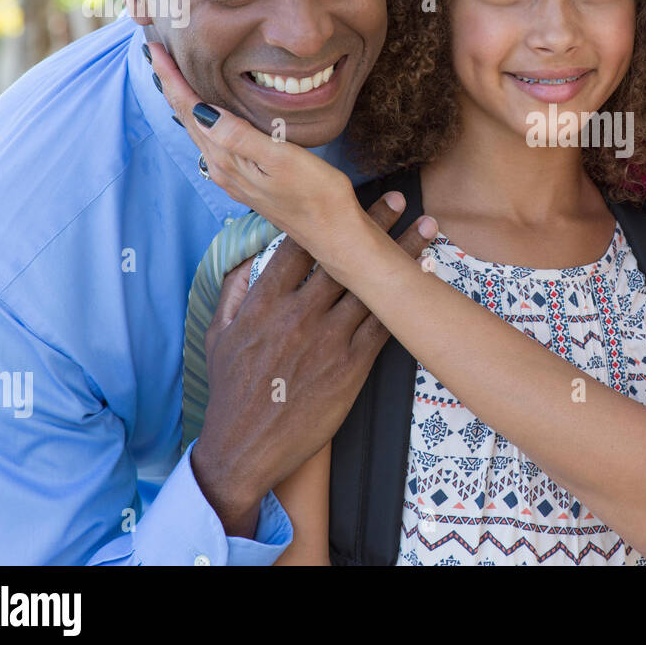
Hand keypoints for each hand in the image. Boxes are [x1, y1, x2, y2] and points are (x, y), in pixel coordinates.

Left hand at [146, 41, 360, 251]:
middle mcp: (222, 167)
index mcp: (226, 158)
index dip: (171, 79)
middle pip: (187, 119)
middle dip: (171, 86)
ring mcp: (233, 175)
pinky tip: (209, 113)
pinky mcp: (246, 179)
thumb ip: (239, 136)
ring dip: (184, 102)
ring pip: (199, 130)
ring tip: (175, 77)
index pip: (190, 110)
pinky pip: (214, 141)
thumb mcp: (280, 159)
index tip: (154, 49)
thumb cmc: (316, 194)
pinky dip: (204, 119)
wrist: (333, 231)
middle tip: (157, 54)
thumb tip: (203, 111)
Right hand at [191, 194, 432, 537]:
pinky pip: (384, 323)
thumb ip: (234, 291)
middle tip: (397, 197)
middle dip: (372, 224)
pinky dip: (404, 298)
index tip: (341, 197)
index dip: (322, 219)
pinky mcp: (351, 366)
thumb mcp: (218, 335)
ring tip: (427, 226)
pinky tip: (422, 277)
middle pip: (342, 257)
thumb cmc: (231, 393)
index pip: (298, 247)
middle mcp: (298, 315)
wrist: (245, 447)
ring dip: (401, 253)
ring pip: (371, 285)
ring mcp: (327, 339)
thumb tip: (248, 256)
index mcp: (264, 303)